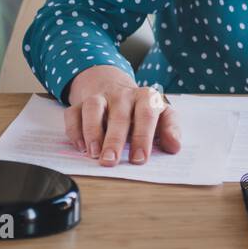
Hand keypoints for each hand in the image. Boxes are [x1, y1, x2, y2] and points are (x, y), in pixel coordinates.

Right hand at [63, 65, 182, 165]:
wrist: (115, 87)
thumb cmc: (141, 109)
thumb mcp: (161, 115)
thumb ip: (170, 129)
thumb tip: (174, 146)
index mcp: (146, 97)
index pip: (146, 115)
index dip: (143, 137)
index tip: (140, 159)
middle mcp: (122, 95)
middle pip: (118, 115)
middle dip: (114, 139)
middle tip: (111, 161)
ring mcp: (100, 97)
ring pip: (93, 108)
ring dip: (92, 131)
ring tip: (93, 153)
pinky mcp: (80, 104)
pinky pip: (73, 113)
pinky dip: (74, 131)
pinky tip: (80, 147)